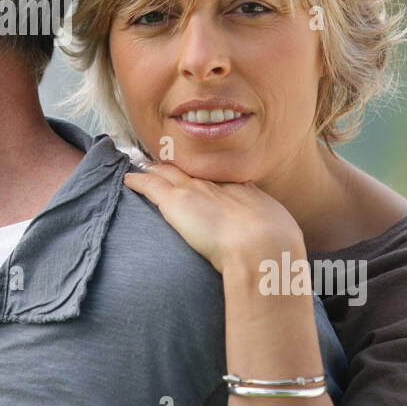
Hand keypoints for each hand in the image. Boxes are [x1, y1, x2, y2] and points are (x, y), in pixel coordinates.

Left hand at [122, 162, 304, 276]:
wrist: (261, 247)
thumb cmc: (275, 245)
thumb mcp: (278, 229)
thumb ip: (271, 229)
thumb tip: (277, 239)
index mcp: (240, 190)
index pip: (217, 176)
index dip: (205, 173)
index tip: (198, 172)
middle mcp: (216, 185)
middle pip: (191, 168)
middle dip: (178, 163)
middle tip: (165, 158)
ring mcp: (194, 190)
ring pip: (167, 172)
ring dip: (154, 167)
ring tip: (143, 163)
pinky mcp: (175, 202)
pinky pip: (150, 186)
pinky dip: (137, 180)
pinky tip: (128, 178)